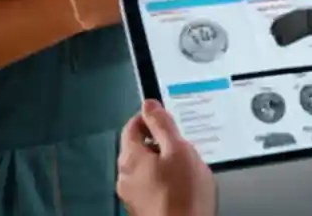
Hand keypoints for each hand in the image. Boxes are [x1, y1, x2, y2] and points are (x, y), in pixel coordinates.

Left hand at [117, 100, 215, 215]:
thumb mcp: (179, 150)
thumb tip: (150, 106)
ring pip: (147, 167)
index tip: (168, 119)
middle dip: (161, 143)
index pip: (133, 124)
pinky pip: (152, 185)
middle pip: (140, 146)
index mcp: (130, 156)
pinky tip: (183, 189)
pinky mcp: (143, 207)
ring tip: (186, 171)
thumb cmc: (182, 198)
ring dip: (164, 163)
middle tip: (183, 147)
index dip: (152, 118)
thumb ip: (163, 125)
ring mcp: (132, 194)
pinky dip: (165, 182)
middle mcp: (125, 175)